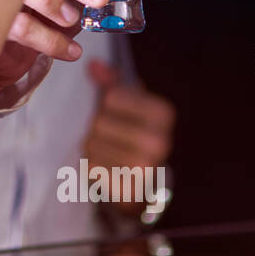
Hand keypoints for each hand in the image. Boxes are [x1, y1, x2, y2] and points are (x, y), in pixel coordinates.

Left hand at [84, 59, 174, 215]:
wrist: (147, 182)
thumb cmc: (135, 134)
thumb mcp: (129, 104)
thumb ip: (111, 83)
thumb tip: (92, 65)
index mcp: (162, 113)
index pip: (112, 97)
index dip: (106, 104)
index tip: (117, 113)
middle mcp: (159, 141)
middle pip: (99, 121)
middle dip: (97, 127)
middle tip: (110, 136)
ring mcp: (145, 168)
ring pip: (92, 145)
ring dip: (93, 147)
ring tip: (109, 151)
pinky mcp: (129, 190)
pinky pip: (92, 168)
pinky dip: (93, 166)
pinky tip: (108, 167)